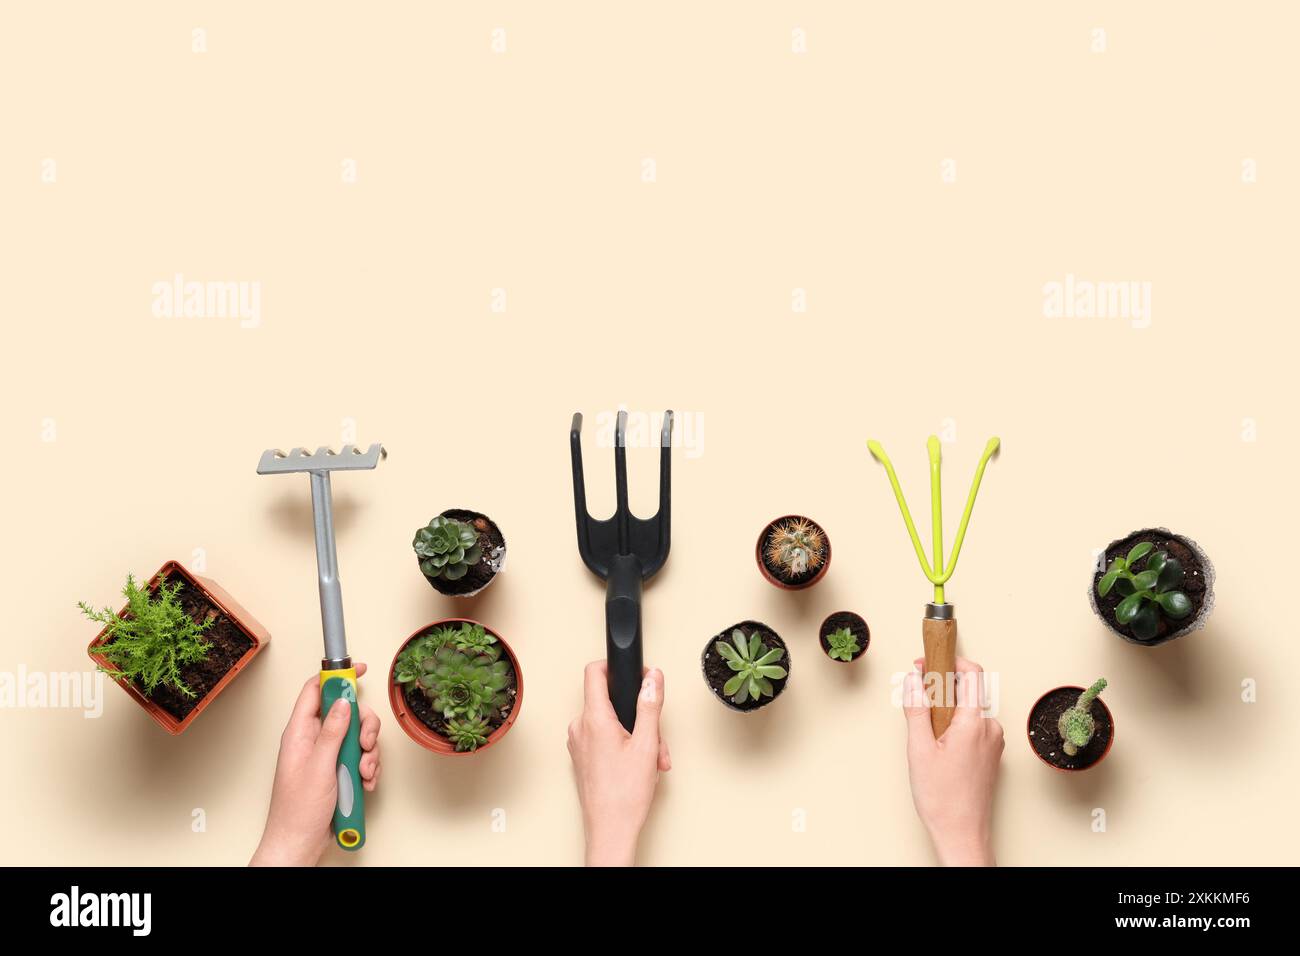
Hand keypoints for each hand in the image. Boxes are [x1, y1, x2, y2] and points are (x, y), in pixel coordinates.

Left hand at [250, 664, 381, 865]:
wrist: (300, 843)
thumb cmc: (298, 810)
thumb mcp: (319, 766)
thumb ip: (333, 731)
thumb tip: (344, 701)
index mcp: (300, 733)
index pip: (316, 691)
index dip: (337, 676)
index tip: (359, 669)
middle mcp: (313, 741)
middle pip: (346, 714)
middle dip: (364, 728)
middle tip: (366, 744)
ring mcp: (326, 756)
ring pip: (357, 737)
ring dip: (368, 754)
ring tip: (363, 772)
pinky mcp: (338, 771)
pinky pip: (360, 758)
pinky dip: (368, 769)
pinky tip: (364, 784)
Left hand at [567, 662, 670, 865]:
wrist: (610, 830)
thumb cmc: (624, 795)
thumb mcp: (646, 743)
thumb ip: (650, 705)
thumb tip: (653, 678)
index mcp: (593, 719)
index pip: (594, 672)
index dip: (615, 666)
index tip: (633, 672)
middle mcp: (580, 727)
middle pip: (610, 701)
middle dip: (639, 715)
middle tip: (655, 737)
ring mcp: (578, 743)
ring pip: (610, 722)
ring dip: (636, 735)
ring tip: (652, 758)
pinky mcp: (581, 756)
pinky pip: (604, 738)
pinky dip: (625, 745)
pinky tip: (640, 764)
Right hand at [903, 655, 1002, 865]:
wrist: (962, 834)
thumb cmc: (943, 799)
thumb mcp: (919, 749)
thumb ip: (915, 709)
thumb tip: (911, 679)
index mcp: (975, 723)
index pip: (971, 674)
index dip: (949, 661)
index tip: (928, 660)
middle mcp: (990, 728)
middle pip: (968, 690)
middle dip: (941, 685)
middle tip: (916, 692)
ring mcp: (993, 742)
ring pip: (968, 709)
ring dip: (946, 707)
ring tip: (924, 728)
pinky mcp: (991, 753)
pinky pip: (973, 725)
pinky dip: (954, 723)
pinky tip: (937, 741)